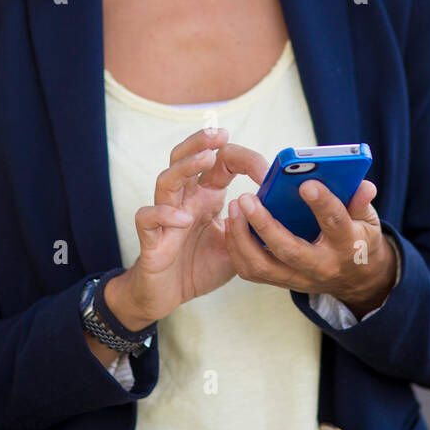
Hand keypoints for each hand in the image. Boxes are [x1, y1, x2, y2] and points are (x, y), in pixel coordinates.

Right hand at [120, 128, 263, 324]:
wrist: (168, 295)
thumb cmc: (201, 265)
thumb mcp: (238, 245)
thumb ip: (252, 227)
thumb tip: (281, 212)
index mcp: (206, 196)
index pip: (220, 163)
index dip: (242, 159)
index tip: (266, 170)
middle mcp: (185, 199)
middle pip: (184, 157)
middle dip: (201, 141)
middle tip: (220, 133)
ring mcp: (166, 216)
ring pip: (166, 180)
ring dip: (185, 166)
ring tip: (206, 158)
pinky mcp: (151, 238)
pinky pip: (148, 217)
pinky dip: (164, 214)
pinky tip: (183, 218)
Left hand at [222, 159, 394, 313]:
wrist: (355, 279)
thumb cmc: (357, 238)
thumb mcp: (368, 220)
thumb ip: (361, 202)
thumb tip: (364, 185)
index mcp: (347, 245)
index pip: (335, 224)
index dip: (322, 204)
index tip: (306, 184)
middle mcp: (321, 266)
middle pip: (289, 250)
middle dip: (265, 224)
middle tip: (247, 198)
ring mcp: (299, 278)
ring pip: (263, 265)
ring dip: (243, 237)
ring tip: (234, 208)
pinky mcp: (282, 281)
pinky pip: (252, 271)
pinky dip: (237, 249)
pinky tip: (232, 224)